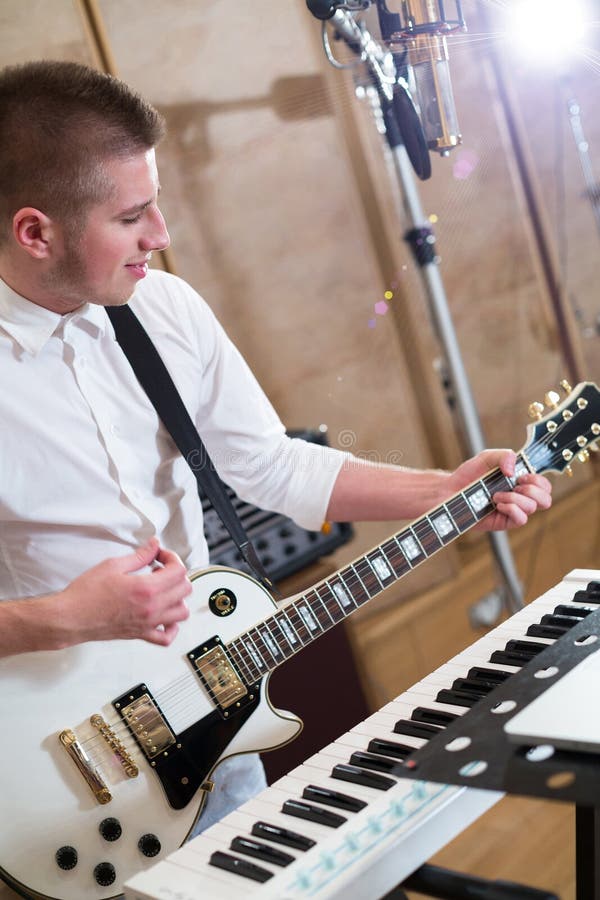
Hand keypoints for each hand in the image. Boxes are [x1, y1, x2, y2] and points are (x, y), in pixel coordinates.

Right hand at [58, 538, 191, 646]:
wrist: (70, 618)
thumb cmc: (85, 595)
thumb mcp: (113, 565)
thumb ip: (139, 555)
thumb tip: (153, 545)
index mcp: (146, 589)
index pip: (178, 570)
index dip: (171, 557)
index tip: (159, 555)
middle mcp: (151, 608)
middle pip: (185, 588)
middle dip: (175, 574)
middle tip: (159, 569)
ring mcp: (148, 623)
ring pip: (181, 612)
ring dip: (177, 597)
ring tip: (162, 589)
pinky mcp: (140, 634)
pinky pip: (166, 637)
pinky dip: (171, 627)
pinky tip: (164, 616)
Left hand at [448, 449, 552, 530]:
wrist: (452, 490)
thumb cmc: (470, 474)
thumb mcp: (488, 457)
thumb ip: (504, 456)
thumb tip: (514, 471)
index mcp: (521, 481)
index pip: (544, 485)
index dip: (539, 480)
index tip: (522, 475)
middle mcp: (520, 497)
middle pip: (546, 500)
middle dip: (533, 490)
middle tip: (515, 485)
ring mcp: (513, 510)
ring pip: (532, 508)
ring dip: (515, 498)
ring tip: (496, 494)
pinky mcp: (505, 521)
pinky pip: (521, 519)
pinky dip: (511, 508)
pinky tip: (497, 503)